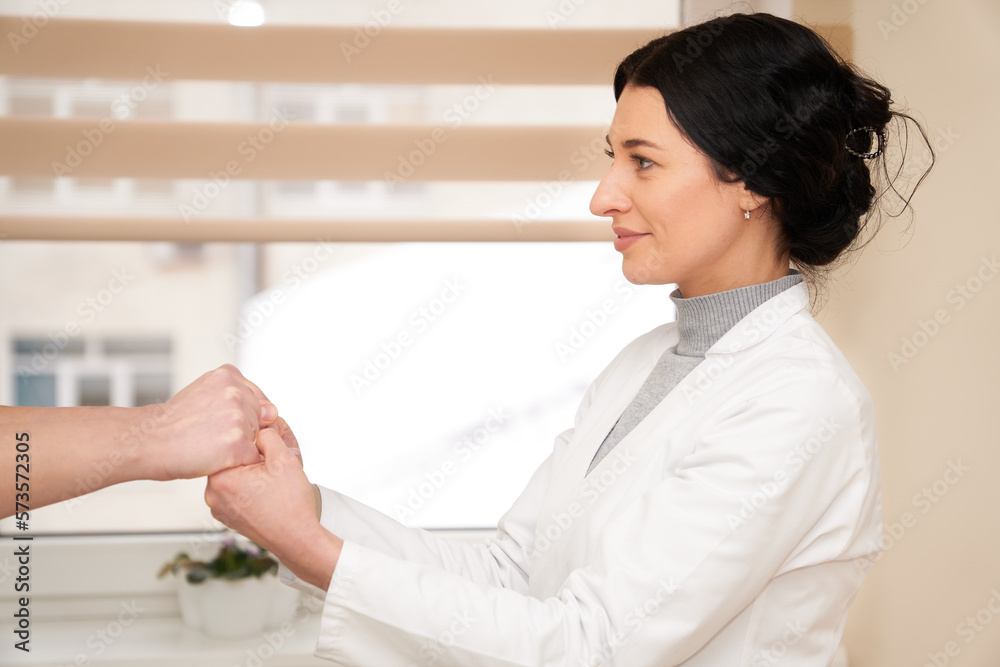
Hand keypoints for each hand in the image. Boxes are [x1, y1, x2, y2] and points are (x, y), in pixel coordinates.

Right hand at [139, 364, 276, 480]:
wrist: (147, 442)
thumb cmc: (172, 422)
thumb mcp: (203, 393)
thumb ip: (240, 397)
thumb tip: (273, 412)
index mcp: (227, 375)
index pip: (258, 399)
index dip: (243, 416)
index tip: (222, 423)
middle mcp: (235, 392)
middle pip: (260, 418)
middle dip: (243, 430)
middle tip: (211, 436)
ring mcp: (237, 418)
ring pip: (257, 438)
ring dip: (240, 446)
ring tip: (211, 446)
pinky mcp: (237, 444)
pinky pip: (253, 457)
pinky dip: (238, 463)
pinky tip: (216, 458)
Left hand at [205, 427, 339, 588]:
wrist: (298, 539)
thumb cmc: (290, 507)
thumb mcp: (283, 458)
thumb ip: (267, 435)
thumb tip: (259, 428)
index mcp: (221, 478)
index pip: (231, 445)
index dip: (253, 440)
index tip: (268, 445)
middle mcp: (213, 495)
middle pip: (232, 460)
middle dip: (254, 457)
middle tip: (274, 462)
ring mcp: (219, 508)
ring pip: (235, 476)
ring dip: (252, 472)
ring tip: (273, 480)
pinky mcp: (228, 517)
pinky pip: (236, 493)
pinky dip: (250, 488)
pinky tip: (268, 492)